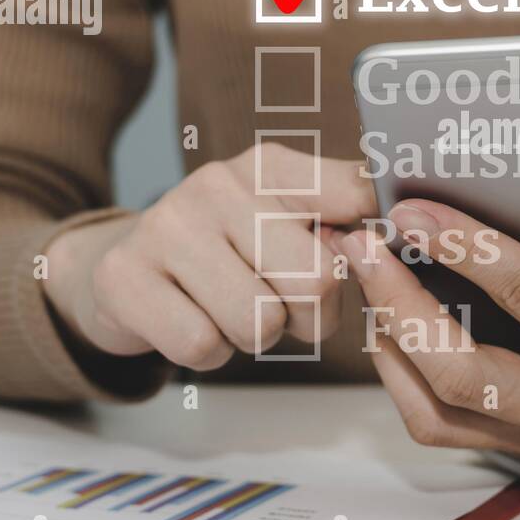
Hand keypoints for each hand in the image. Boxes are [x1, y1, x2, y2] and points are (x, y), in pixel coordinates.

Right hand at [44, 143, 375, 369]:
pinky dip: (210, 353)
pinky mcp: (125, 278)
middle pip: (317, 281)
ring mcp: (167, 227)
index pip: (357, 196)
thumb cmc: (227, 253)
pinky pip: (204, 346)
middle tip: (283, 304)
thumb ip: (342, 218)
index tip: (352, 259)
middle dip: (310, 316)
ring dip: (256, 336)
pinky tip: (195, 321)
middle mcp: (219, 184)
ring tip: (233, 309)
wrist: (124, 269)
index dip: (367, 247)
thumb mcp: (283, 219)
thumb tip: (395, 229)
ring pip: (260, 323)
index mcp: (271, 167)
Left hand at [334, 171, 519, 456]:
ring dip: (387, 340)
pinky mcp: (514, 443)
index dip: (467, 248)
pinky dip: (398, 373)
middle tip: (361, 245)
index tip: (415, 210)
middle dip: (399, 303)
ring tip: (365, 275)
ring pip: (435, 407)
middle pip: (461, 371)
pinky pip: (436, 421)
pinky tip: (386, 316)